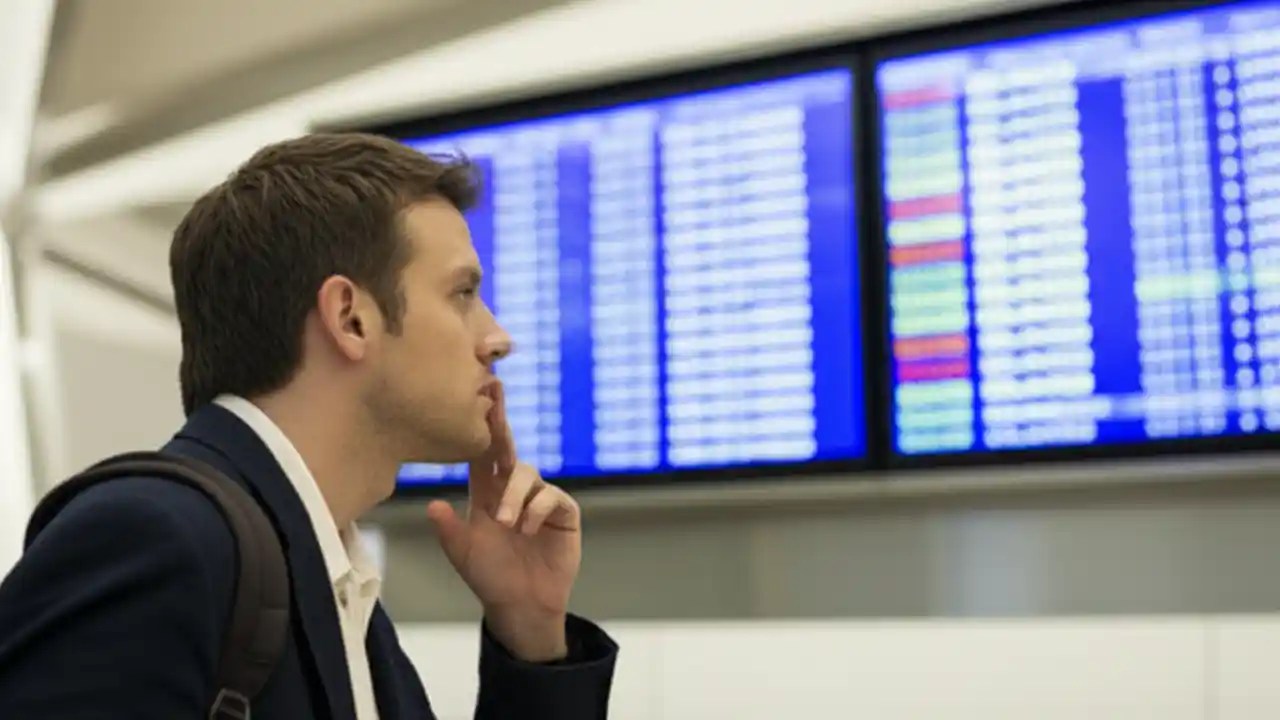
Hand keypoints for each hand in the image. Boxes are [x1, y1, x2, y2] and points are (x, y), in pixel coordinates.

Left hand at [426, 380, 581, 661]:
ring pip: (527, 475)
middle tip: (493, 396)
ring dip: (513, 496)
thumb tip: (433, 505)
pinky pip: (551, 497)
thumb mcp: (464, 553)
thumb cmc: (490, 576)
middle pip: (507, 449)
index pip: (480, 453)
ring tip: (506, 524)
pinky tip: (526, 531)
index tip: (478, 397)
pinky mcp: (563, 512)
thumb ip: (449, 529)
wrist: (521, 605)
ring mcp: (539, 498)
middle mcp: (512, 489)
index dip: (480, 427)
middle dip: (500, 422)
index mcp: (485, 493)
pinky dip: (536, 511)